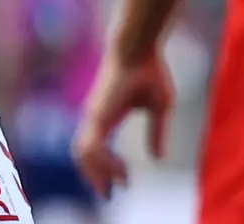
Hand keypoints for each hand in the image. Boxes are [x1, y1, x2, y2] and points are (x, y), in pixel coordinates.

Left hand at [72, 49, 174, 196]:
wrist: (139, 49)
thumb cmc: (149, 71)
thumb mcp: (159, 108)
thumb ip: (157, 133)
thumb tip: (158, 159)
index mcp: (106, 115)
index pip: (95, 147)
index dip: (104, 166)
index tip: (123, 182)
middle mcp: (95, 116)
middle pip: (83, 154)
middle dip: (93, 177)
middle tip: (108, 194)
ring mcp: (93, 115)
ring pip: (83, 154)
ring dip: (97, 174)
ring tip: (114, 187)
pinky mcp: (97, 114)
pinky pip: (92, 149)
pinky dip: (103, 165)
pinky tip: (120, 173)